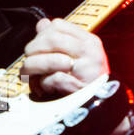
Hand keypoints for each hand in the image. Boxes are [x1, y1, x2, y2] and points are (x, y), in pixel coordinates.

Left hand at [22, 17, 133, 134]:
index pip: (58, 25)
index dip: (41, 35)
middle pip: (51, 38)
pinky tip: (46, 89)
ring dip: (34, 67)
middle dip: (33, 50)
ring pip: (51, 57)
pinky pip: (54, 79)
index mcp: (90, 42)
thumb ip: (60, 40)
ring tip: (32, 76)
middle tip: (28, 61)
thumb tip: (42, 24)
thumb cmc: (87, 83)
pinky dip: (45, 84)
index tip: (36, 48)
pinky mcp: (81, 87)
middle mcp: (91, 52)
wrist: (105, 110)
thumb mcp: (78, 57)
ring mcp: (88, 70)